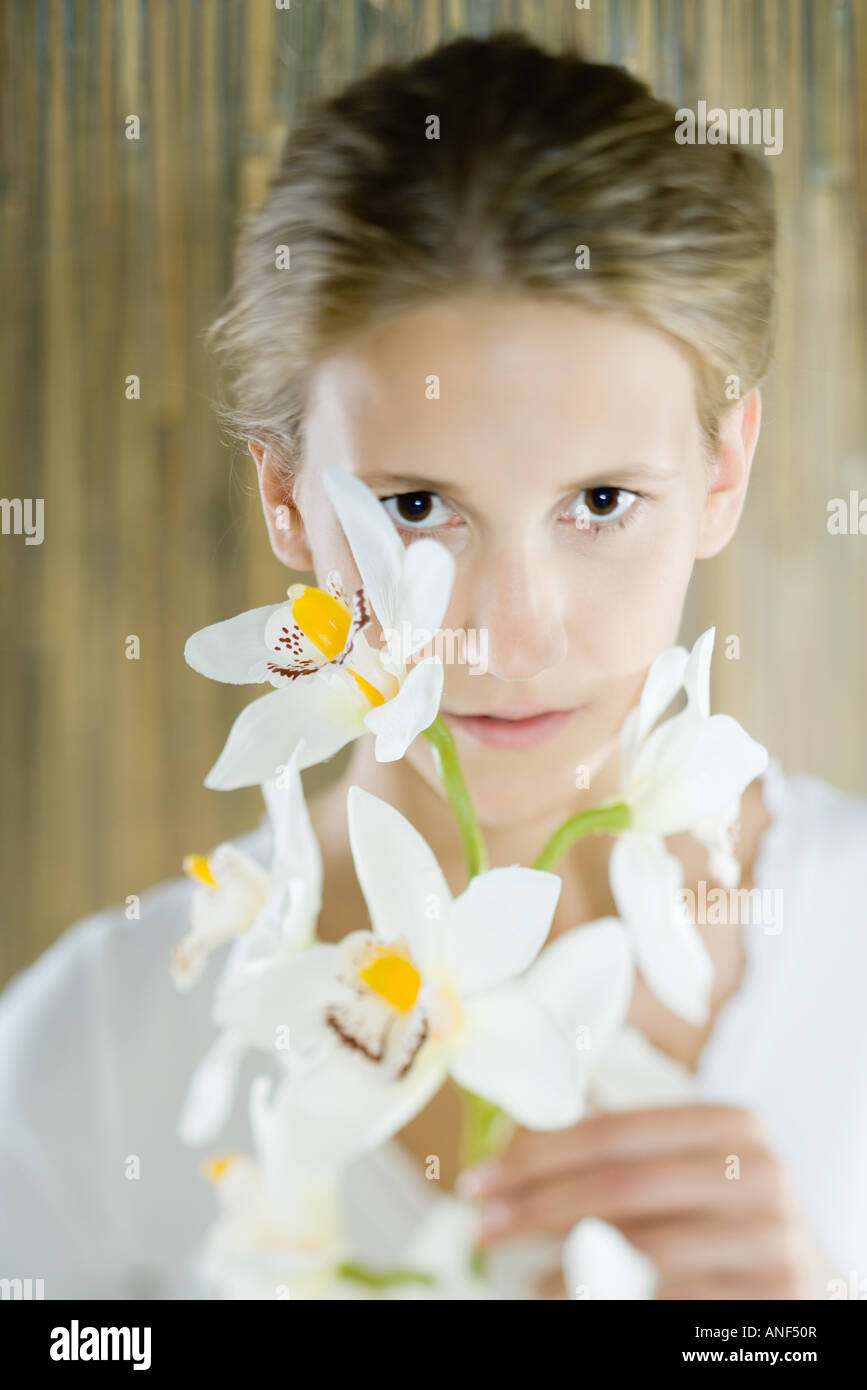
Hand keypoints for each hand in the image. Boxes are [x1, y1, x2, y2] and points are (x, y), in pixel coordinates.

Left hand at [457, 1104, 833, 1299]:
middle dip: (537, 1205)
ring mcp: (770, 1238)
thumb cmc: (731, 1216)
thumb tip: (512, 1158)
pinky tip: (571, 1299)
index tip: (482, 1179)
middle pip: (620, 1187)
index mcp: (730, 1124)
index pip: (611, 1133)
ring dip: (565, 1264)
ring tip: (519, 1273)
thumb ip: (626, 1155)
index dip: (537, 1156)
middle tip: (483, 1225)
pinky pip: (670, 1301)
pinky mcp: (772, 1297)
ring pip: (642, 1248)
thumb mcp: (695, 1168)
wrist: (816, 1279)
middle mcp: (757, 1173)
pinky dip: (607, 1301)